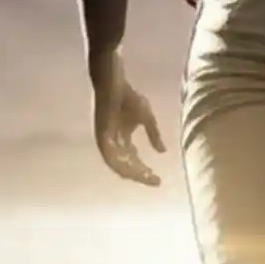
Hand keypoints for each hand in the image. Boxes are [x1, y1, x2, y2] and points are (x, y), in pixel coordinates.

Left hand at [89, 48, 165, 186]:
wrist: (112, 82)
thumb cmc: (128, 97)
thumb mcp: (146, 118)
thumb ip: (153, 134)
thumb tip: (163, 151)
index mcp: (122, 140)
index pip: (134, 161)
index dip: (145, 172)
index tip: (159, 181)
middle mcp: (113, 144)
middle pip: (126, 166)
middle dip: (140, 175)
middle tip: (155, 181)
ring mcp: (106, 140)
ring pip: (117, 164)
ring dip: (131, 172)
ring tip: (144, 176)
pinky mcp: (101, 135)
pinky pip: (109, 155)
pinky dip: (120, 162)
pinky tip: (131, 167)